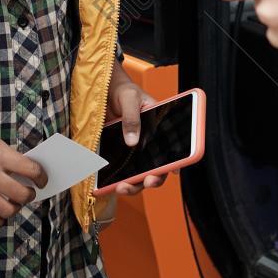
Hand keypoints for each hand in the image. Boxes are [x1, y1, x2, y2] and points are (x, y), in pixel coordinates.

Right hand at [0, 126, 45, 229]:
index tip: (42, 180)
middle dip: (30, 195)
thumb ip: (8, 156)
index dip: (42, 177)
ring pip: (8, 211)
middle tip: (28, 192)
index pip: (31, 170)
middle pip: (22, 194)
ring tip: (13, 203)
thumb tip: (28, 172)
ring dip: (15, 208)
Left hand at [105, 61, 165, 195]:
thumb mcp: (130, 98)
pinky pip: (117, 172)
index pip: (171, 152)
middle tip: (146, 181)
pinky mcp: (115, 155)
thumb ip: (132, 118)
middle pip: (154, 170)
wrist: (103, 90)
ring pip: (135, 176)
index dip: (174, 163)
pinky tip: (106, 186)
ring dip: (132, 185)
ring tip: (122, 187)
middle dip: (151, 179)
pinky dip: (112, 181)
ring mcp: (131, 152)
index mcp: (157, 131)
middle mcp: (147, 145)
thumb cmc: (123, 91)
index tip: (172, 171)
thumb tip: (132, 141)